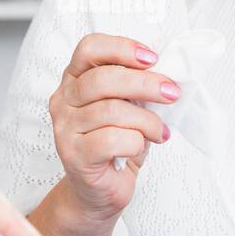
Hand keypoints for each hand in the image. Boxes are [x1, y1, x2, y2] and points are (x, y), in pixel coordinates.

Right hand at [47, 33, 178, 225]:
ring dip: (146, 120)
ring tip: (159, 131)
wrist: (100, 188)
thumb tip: (166, 75)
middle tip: (171, 92)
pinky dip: (135, 142)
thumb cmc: (116, 143)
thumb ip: (135, 87)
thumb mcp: (126, 106)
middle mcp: (63, 100)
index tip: (152, 58)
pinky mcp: (74, 155)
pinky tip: (140, 146)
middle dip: (145, 84)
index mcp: (74, 80)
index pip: (89, 48)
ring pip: (112, 111)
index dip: (122, 48)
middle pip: (102, 79)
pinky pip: (112, 140)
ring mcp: (65, 128)